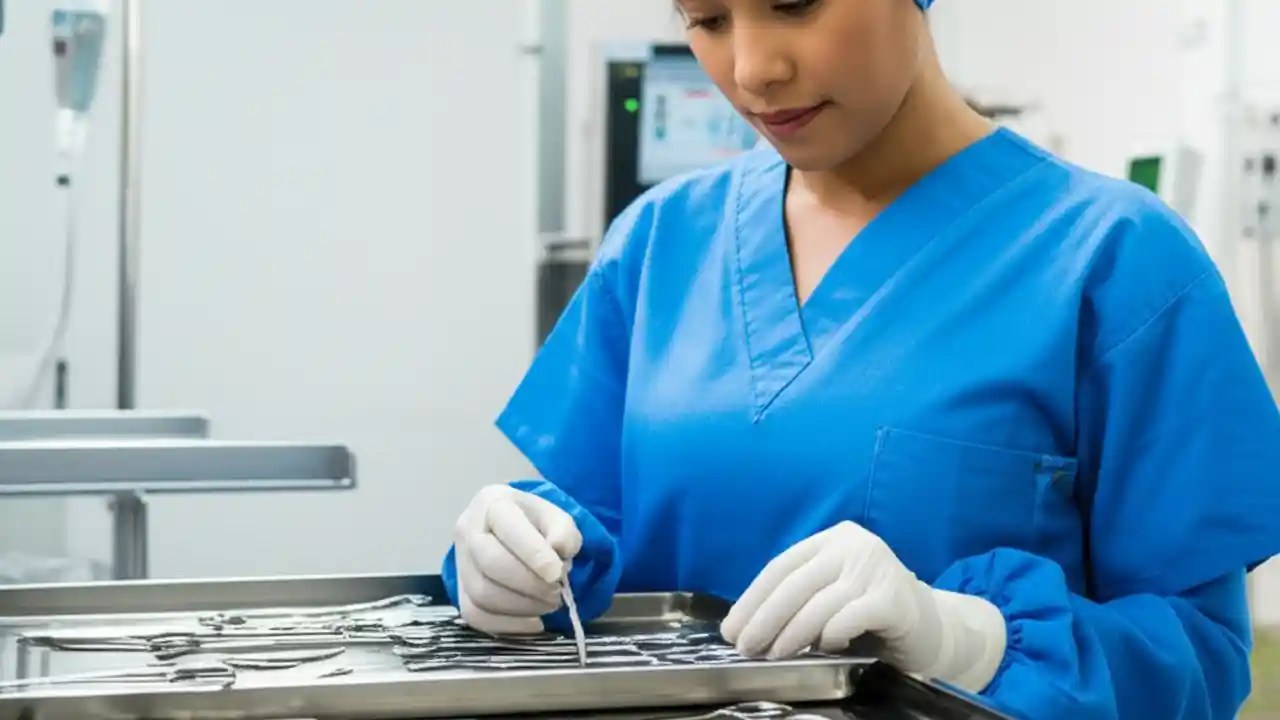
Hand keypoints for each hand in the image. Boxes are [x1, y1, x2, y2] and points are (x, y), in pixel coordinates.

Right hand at [453, 485, 582, 635]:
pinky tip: (534, 622)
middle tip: (556, 592)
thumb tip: (560, 550)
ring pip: (482, 593)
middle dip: (529, 584)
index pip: (508, 527)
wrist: (512, 532)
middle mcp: (467, 529)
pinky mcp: (460, 590)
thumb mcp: (556, 517)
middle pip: (490, 563)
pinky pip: (476, 615)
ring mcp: (459, 561)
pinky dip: (508, 625)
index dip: (534, 554)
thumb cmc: (535, 524)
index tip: (558, 573)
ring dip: (522, 606)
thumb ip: (563, 531)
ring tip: (548, 604)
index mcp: (492, 503)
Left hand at [721, 522, 1005, 692]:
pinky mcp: (893, 596)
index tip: (731, 628)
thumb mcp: (831, 595)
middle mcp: (854, 546)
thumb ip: (798, 600)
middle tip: (744, 646)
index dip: (752, 599)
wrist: (932, 627)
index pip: (781, 567)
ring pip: (818, 602)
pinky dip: (830, 634)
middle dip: (764, 618)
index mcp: (832, 540)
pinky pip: (849, 617)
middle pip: (795, 583)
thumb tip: (746, 626)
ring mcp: (875, 568)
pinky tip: (823, 647)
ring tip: (773, 654)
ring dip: (790, 632)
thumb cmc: (871, 613)